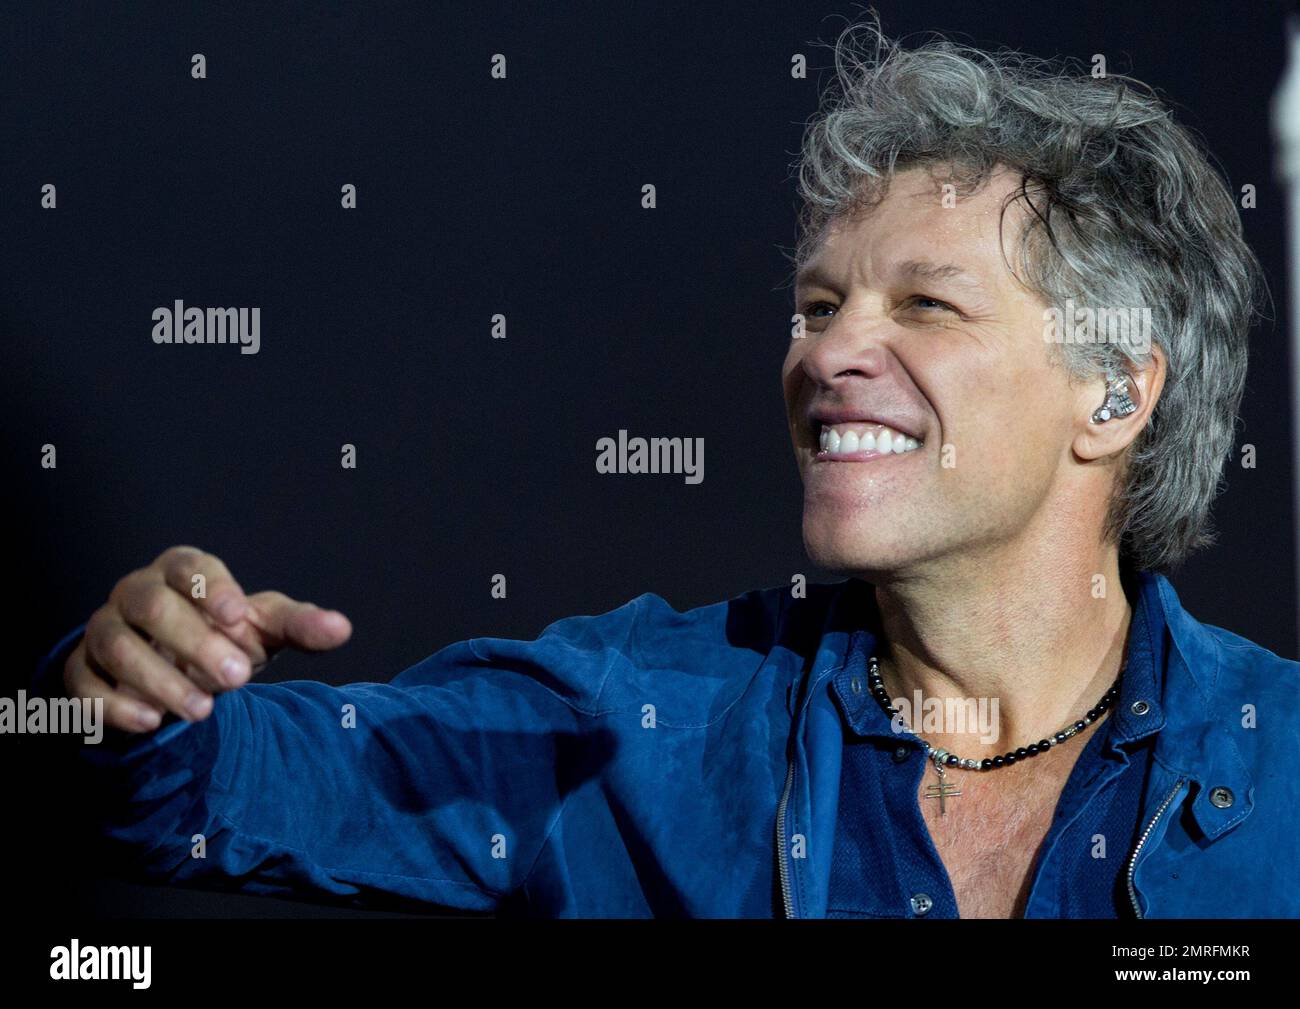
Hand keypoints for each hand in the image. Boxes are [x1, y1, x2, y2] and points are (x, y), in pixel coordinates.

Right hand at [63, 545, 351, 732]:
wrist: (181, 672)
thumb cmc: (225, 638)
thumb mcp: (265, 629)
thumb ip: (299, 625)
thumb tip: (342, 628)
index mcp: (180, 572)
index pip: (189, 566)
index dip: (211, 588)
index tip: (239, 618)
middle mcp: (135, 593)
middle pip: (151, 605)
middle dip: (192, 642)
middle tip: (235, 678)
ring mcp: (103, 629)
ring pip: (114, 643)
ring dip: (158, 679)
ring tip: (203, 711)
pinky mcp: (82, 670)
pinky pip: (82, 683)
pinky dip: (112, 704)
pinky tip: (151, 723)